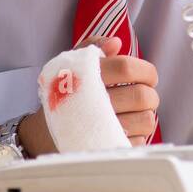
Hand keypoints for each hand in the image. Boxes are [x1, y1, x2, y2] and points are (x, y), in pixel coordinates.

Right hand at [17, 35, 159, 154]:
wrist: (43, 134)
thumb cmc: (63, 95)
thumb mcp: (69, 65)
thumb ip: (92, 47)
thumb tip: (116, 43)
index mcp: (86, 79)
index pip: (127, 68)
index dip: (146, 70)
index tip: (149, 76)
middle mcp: (94, 104)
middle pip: (142, 95)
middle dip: (150, 93)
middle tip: (142, 93)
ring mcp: (101, 130)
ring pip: (147, 119)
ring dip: (145, 114)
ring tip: (134, 111)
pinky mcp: (108, 148)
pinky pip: (139, 140)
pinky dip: (137, 134)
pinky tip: (124, 129)